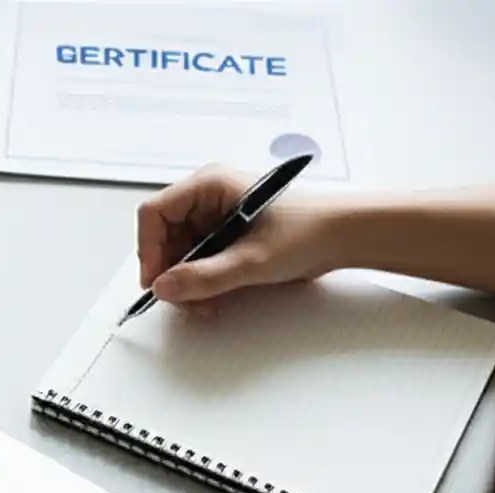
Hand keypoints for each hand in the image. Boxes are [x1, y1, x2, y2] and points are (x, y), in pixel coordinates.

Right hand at [135, 164, 342, 312]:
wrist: (346, 237)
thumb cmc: (309, 230)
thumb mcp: (252, 260)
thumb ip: (204, 277)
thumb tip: (163, 288)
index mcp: (208, 185)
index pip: (154, 213)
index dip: (148, 250)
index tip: (156, 282)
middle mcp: (207, 197)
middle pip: (163, 237)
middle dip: (170, 273)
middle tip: (183, 301)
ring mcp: (215, 217)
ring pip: (179, 253)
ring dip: (186, 283)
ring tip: (206, 305)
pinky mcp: (226, 236)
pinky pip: (198, 260)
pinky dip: (201, 282)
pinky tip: (215, 298)